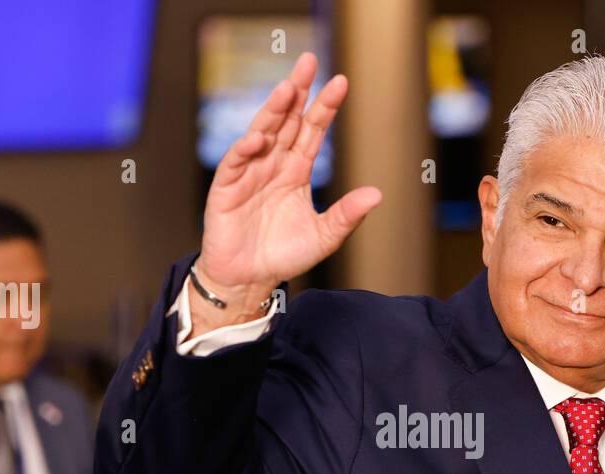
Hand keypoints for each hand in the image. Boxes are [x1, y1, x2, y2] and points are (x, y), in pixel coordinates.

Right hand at [193, 51, 381, 328]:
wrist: (250, 280)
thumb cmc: (283, 256)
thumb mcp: (324, 236)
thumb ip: (347, 215)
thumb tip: (377, 195)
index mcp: (296, 171)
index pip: (312, 131)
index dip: (324, 107)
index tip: (341, 83)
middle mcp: (273, 164)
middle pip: (287, 121)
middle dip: (297, 92)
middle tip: (308, 62)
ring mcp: (249, 172)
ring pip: (262, 133)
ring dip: (273, 111)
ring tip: (287, 89)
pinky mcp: (227, 188)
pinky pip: (236, 162)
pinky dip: (246, 148)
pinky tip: (260, 137)